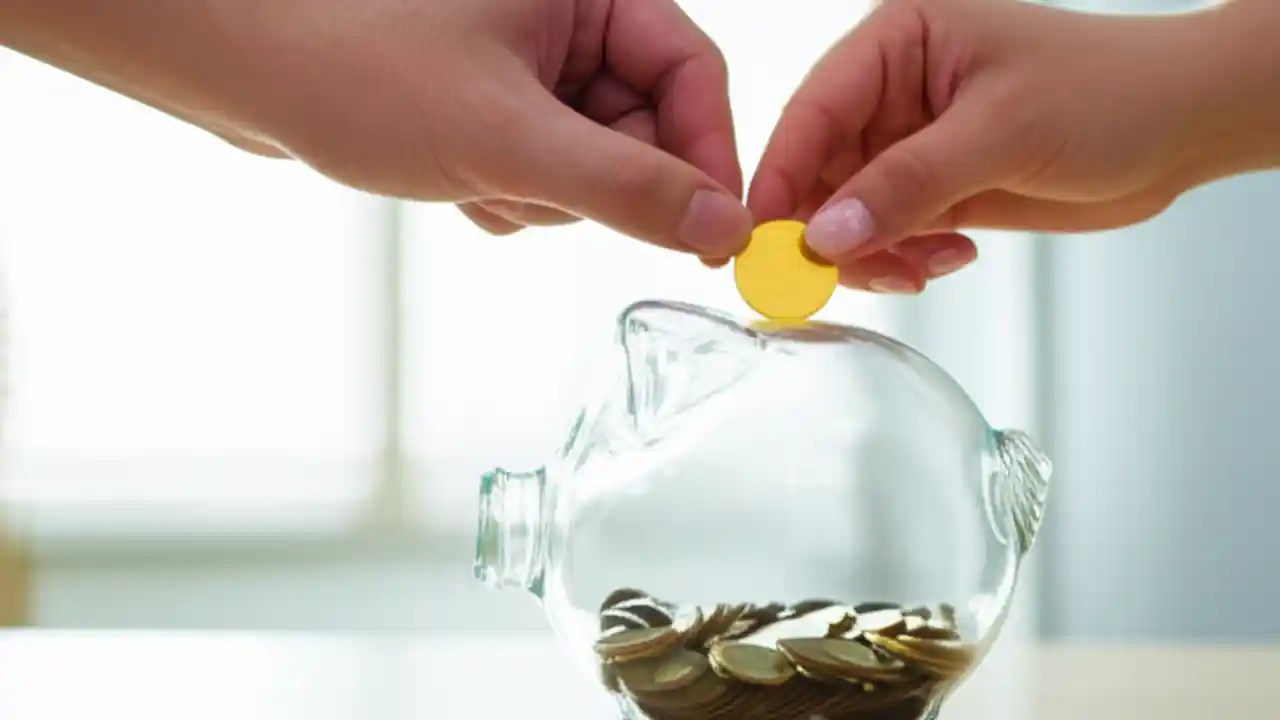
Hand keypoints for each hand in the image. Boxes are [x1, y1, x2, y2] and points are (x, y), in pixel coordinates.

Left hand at [1, 0, 751, 259]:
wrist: (249, 74)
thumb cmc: (360, 73)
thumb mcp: (507, 139)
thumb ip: (625, 186)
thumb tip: (721, 225)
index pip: (692, 73)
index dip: (708, 158)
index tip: (715, 234)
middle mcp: (569, 22)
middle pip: (648, 125)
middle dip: (600, 181)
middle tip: (537, 194)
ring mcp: (533, 67)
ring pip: (597, 162)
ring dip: (545, 195)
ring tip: (477, 180)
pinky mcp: (500, 106)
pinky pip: (548, 174)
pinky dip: (513, 195)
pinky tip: (458, 181)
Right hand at [748, 0, 1279, 292]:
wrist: (1181, 128)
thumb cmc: (1109, 91)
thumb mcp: (1001, 131)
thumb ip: (907, 184)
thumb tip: (824, 234)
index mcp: (900, 41)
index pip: (814, 108)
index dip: (781, 174)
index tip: (761, 237)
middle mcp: (894, 91)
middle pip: (819, 169)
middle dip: (827, 228)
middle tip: (836, 276)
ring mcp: (911, 143)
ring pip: (848, 212)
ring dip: (871, 252)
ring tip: (917, 267)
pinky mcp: (933, 186)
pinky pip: (887, 234)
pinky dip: (902, 257)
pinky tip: (947, 257)